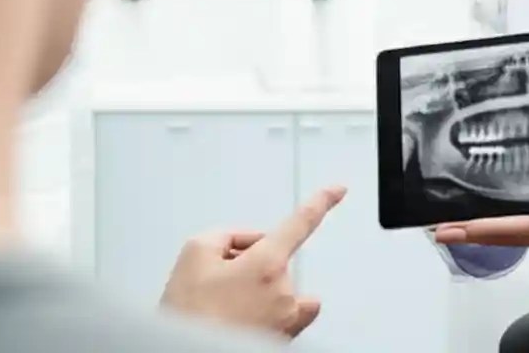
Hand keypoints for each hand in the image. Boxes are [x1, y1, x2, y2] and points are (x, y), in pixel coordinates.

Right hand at [160, 186, 346, 337]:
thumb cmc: (190, 316)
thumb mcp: (194, 254)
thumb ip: (224, 235)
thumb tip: (242, 242)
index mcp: (266, 264)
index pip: (301, 222)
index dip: (321, 202)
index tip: (338, 190)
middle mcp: (284, 291)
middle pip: (275, 259)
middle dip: (251, 262)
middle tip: (217, 283)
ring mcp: (287, 318)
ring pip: (281, 287)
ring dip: (261, 289)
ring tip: (227, 306)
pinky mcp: (285, 338)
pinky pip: (294, 313)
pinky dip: (279, 310)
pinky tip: (253, 316)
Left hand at [432, 197, 528, 260]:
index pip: (514, 230)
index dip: (480, 230)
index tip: (449, 231)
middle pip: (506, 233)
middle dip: (471, 232)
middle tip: (437, 230)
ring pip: (515, 229)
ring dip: (485, 227)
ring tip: (457, 225)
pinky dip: (506, 218)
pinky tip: (496, 214)